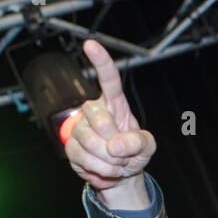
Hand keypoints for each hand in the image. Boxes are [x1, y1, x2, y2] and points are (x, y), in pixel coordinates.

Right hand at [65, 39, 157, 208]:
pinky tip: (104, 168)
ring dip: (110, 161)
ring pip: (93, 144)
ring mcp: (79, 128)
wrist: (120, 173)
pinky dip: (101, 170)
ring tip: (115, 162)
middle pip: (102, 124)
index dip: (101, 62)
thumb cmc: (133, 151)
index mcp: (114, 104)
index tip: (90, 44)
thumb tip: (117, 145)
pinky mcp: (70, 146)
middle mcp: (93, 111)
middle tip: (123, 154)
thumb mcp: (147, 146)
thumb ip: (139, 142)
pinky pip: (85, 160)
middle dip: (118, 148)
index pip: (108, 80)